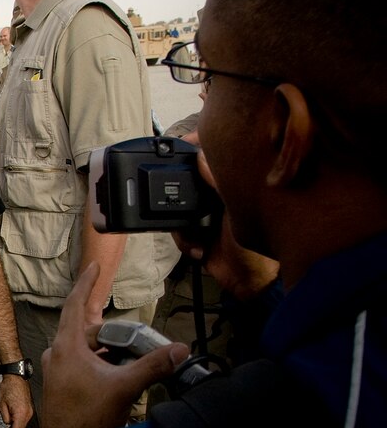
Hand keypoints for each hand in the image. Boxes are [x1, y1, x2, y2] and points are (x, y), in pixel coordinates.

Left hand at [0, 375, 33, 427]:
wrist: (16, 377)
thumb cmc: (9, 387)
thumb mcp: (1, 403)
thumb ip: (5, 416)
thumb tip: (8, 423)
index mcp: (21, 413)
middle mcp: (27, 413)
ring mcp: (29, 411)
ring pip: (21, 426)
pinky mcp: (28, 409)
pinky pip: (22, 421)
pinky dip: (16, 425)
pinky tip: (10, 427)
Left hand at [40, 262, 189, 427]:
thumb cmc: (88, 419)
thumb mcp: (125, 387)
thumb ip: (153, 365)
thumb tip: (181, 350)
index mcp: (67, 346)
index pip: (76, 303)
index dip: (86, 283)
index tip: (95, 266)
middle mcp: (57, 353)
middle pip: (86, 329)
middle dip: (111, 331)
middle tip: (135, 337)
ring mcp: (56, 370)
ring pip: (83, 348)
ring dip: (105, 349)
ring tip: (130, 356)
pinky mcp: (59, 384)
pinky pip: (79, 363)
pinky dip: (98, 362)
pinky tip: (116, 373)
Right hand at [172, 130, 278, 299]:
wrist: (251, 283)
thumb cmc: (257, 245)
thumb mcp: (239, 209)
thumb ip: (219, 181)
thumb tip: (200, 154)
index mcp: (234, 186)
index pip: (211, 159)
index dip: (195, 148)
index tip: (179, 143)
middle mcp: (220, 198)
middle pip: (188, 182)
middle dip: (178, 193)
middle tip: (170, 195)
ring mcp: (208, 217)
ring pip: (178, 209)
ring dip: (182, 224)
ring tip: (196, 235)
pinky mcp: (198, 236)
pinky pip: (178, 231)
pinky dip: (185, 241)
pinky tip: (200, 249)